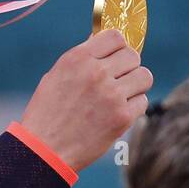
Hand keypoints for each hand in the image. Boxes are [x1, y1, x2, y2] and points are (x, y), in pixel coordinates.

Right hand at [19, 27, 152, 171]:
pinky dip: (134, 107)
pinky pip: (142, 101)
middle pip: (133, 55)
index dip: (118, 47)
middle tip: (120, 78)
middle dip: (128, 66)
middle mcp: (96, 73)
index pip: (115, 37)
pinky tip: (118, 113)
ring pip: (144, 76)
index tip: (115, 57)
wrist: (44, 150)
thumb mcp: (56, 75)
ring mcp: (111, 95)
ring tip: (123, 94)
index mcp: (77, 58)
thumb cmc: (48, 112)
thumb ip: (82, 59)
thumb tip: (102, 42)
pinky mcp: (122, 117)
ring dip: (136, 85)